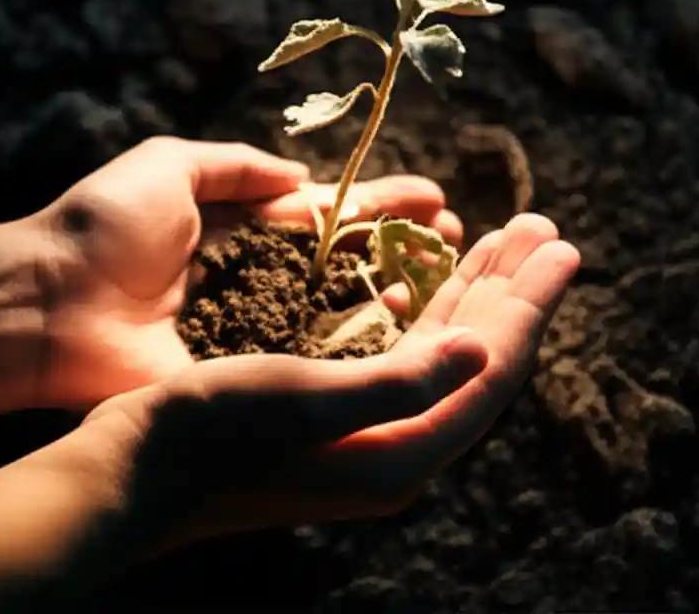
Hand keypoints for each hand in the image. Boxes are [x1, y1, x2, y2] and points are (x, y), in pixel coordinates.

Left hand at [28, 135, 462, 407]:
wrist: (47, 305)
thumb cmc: (102, 228)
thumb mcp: (167, 167)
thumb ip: (233, 165)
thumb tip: (298, 174)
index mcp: (242, 226)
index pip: (330, 214)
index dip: (383, 207)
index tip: (437, 200)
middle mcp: (261, 280)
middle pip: (349, 264)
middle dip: (405, 250)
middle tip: (462, 243)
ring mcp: (258, 331)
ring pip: (344, 315)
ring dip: (399, 298)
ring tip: (453, 282)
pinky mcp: (247, 374)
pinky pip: (314, 364)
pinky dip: (363, 354)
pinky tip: (410, 340)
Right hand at [77, 214, 579, 554]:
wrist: (134, 471)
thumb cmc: (212, 430)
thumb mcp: (306, 400)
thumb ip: (402, 382)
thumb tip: (480, 349)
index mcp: (403, 451)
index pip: (490, 371)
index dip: (530, 306)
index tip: (564, 246)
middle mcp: (397, 447)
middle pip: (476, 358)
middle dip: (513, 290)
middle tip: (545, 228)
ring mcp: (368, 432)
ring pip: (443, 350)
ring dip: (475, 290)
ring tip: (507, 237)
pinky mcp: (338, 414)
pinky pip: (403, 352)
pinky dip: (426, 306)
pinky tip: (429, 272)